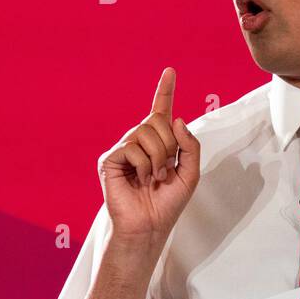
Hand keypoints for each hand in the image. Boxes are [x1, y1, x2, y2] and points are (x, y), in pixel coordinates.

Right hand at [97, 67, 201, 245]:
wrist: (149, 227)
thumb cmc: (167, 203)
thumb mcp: (190, 173)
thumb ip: (190, 145)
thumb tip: (176, 119)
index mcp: (158, 143)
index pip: (161, 111)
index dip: (165, 91)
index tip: (170, 71)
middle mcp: (138, 141)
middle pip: (157, 120)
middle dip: (169, 145)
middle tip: (166, 169)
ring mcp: (123, 149)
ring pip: (146, 132)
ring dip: (158, 158)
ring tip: (154, 178)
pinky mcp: (109, 160)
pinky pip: (132, 148)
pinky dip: (143, 166)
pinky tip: (140, 181)